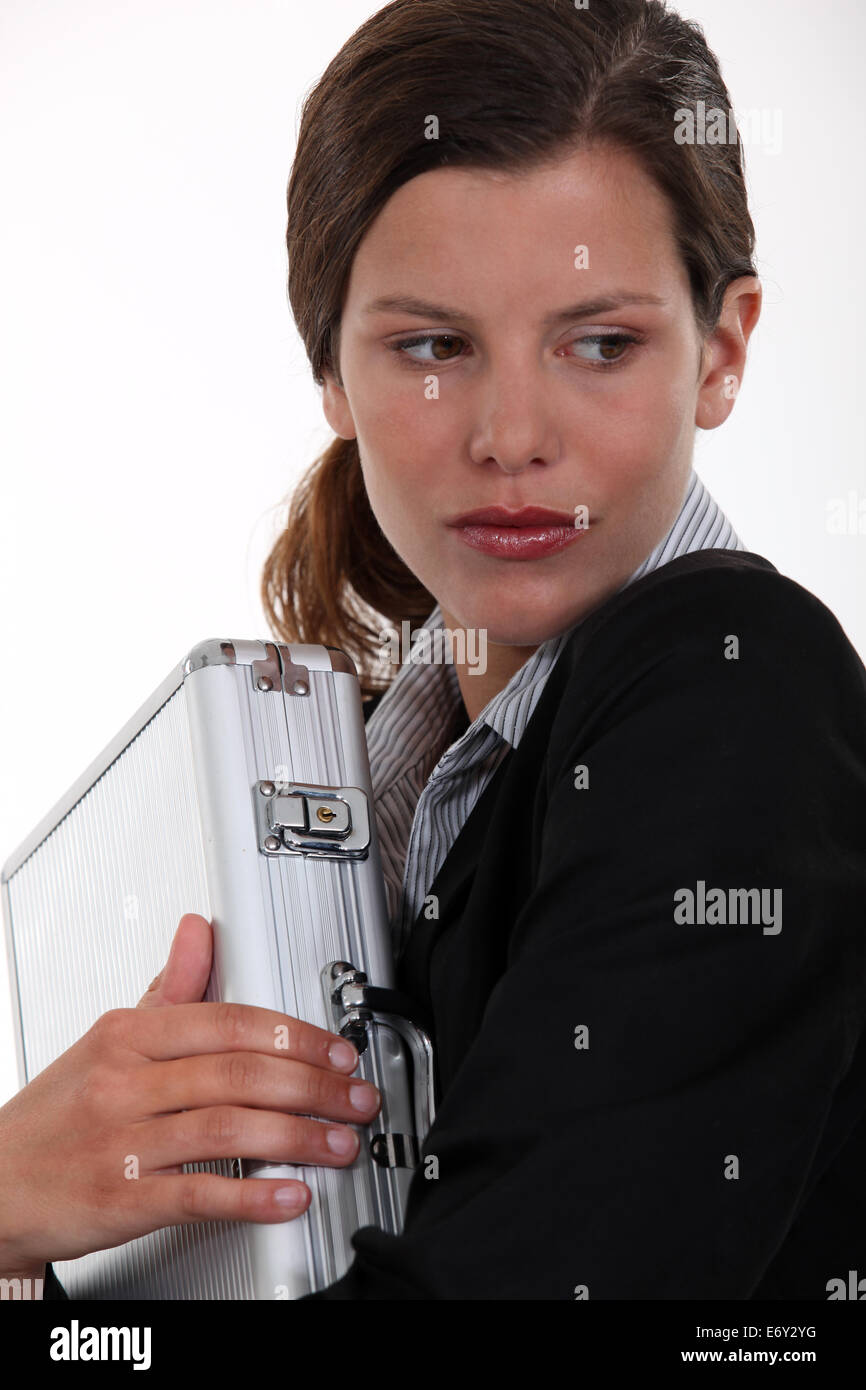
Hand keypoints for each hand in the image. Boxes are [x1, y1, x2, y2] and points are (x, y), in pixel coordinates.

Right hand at [0, 913, 380, 1273]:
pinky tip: (290, 1196)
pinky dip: (252, 1196)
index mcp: (128, 1034)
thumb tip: (198, 930)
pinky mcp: (120, 1200)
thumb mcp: (107, 1039)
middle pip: (238, 1073)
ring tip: (339, 1144)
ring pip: (227, 1128)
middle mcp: (125, 1083)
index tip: (337, 1050)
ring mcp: (122, 1142)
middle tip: (355, 1098)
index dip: (295, 1036)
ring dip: (298, 1138)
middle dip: (313, 1086)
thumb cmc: (57, 1114)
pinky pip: (198, 1194)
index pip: (228, 1021)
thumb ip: (167, 987)